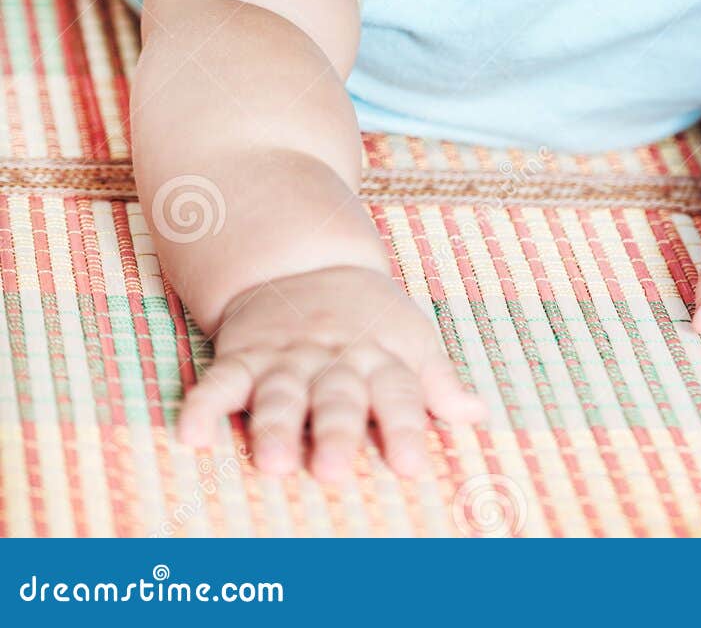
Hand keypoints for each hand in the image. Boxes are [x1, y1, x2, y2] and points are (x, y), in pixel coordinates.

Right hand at [176, 264, 485, 478]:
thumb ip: (437, 384)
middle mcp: (334, 359)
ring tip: (272, 462)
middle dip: (335, 432)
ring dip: (274, 426)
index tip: (413, 467)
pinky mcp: (243, 356)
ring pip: (280, 393)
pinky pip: (220, 381)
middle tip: (332, 471)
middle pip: (337, 397)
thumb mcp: (412, 340)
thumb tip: (478, 415)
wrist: (305, 259)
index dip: (405, 428)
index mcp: (381, 357)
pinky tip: (192, 435)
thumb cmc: (370, 319)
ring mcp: (286, 357)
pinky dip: (204, 406)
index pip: (399, 392)